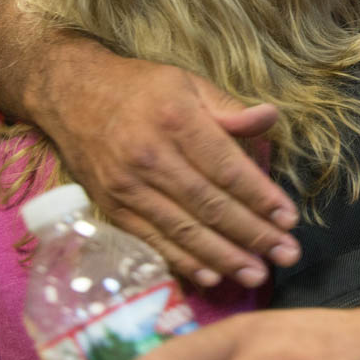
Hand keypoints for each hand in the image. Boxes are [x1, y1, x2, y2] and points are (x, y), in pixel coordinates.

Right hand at [42, 57, 301, 288]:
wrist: (70, 95)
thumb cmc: (140, 88)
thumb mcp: (188, 83)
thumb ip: (229, 107)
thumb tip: (270, 118)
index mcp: (176, 121)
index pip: (227, 168)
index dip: (261, 197)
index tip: (290, 220)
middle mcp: (150, 158)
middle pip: (210, 205)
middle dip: (253, 235)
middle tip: (287, 255)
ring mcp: (128, 188)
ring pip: (183, 230)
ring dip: (224, 257)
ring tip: (258, 275)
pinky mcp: (112, 209)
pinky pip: (153, 241)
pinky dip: (183, 262)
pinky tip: (212, 277)